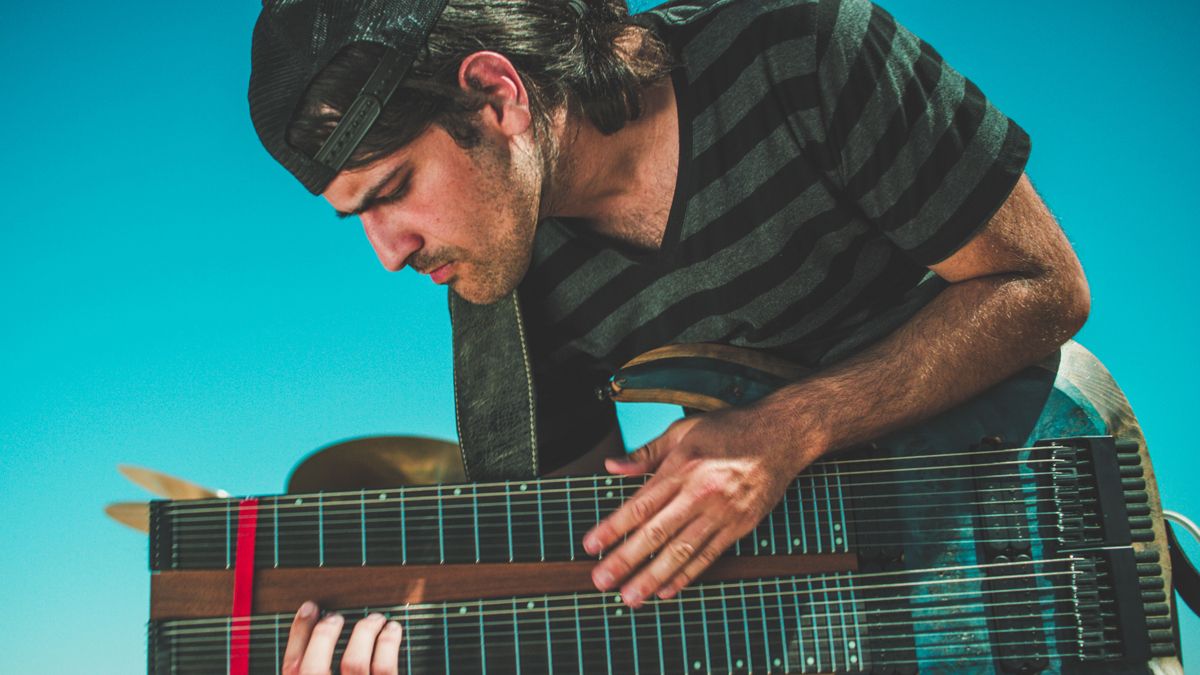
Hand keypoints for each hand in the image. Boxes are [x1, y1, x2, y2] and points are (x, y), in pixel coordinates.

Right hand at [281, 601, 402, 674]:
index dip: (298, 634)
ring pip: (354, 664)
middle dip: (323, 635)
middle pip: (313, 669)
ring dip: (363, 633)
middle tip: (336, 617)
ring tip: (373, 620)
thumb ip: (320, 664)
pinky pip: (386, 668)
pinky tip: (392, 630)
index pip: (292, 668)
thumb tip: (322, 630)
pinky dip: (388, 642)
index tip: (309, 609)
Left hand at [582, 407, 821, 607]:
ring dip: (653, 577)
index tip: (591, 545)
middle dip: (626, 560)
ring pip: (681, 551)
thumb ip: (646, 452)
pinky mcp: (740, 526)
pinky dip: (687, 575)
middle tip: (602, 581)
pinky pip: (709, 556)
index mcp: (681, 468)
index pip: (639, 504)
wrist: (781, 435)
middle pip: (656, 533)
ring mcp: (721, 513)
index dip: (613, 528)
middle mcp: (699, 493)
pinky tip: (667, 589)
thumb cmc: (731, 429)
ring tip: (631, 597)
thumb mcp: (684, 430)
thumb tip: (613, 466)